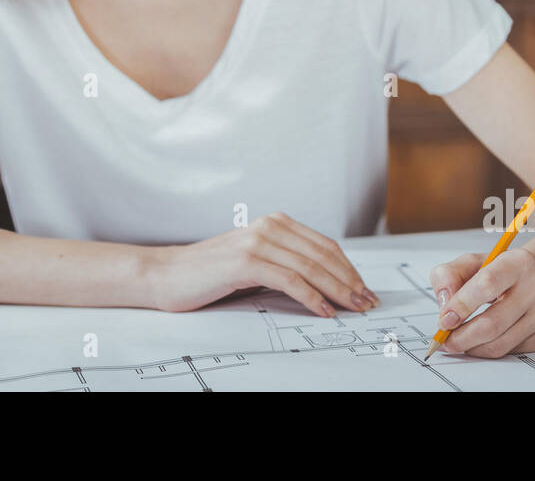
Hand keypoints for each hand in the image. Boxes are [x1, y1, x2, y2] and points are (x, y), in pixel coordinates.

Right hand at [147, 212, 379, 316]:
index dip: (349, 269)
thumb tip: (326, 284)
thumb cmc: (209, 274)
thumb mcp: (254, 263)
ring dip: (338, 291)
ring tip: (354, 308)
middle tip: (368, 303)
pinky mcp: (246, 261)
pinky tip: (324, 311)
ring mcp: (257, 241)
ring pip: (311, 268)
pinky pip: (290, 280)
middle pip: (323, 255)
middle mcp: (269, 226)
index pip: (325, 246)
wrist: (166, 275)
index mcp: (274, 223)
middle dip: (350, 281)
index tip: (365, 290)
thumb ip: (284, 263)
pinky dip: (312, 297)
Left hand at [428, 248, 534, 357]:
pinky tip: (484, 340)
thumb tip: (444, 305)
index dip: (460, 305)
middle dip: (461, 337)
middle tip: (446, 341)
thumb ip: (449, 275)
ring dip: (473, 348)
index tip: (444, 320)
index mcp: (517, 263)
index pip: (486, 285)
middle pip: (492, 324)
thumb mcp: (474, 261)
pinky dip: (491, 350)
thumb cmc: (506, 269)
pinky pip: (512, 352)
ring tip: (461, 341)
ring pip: (500, 344)